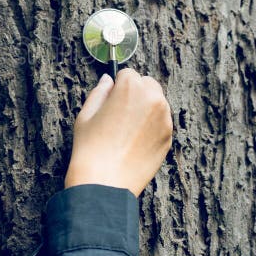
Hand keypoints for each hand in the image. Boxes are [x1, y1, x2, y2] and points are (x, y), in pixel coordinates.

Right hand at [64, 68, 172, 196]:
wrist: (105, 181)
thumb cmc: (91, 147)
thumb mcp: (86, 114)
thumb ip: (99, 91)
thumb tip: (108, 80)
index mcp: (130, 87)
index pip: (128, 74)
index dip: (118, 86)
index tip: (111, 99)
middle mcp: (152, 98)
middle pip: (147, 84)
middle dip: (136, 93)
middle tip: (120, 113)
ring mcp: (164, 118)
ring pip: (157, 103)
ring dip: (146, 109)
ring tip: (126, 130)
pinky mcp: (169, 136)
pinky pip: (161, 122)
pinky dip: (152, 126)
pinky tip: (135, 141)